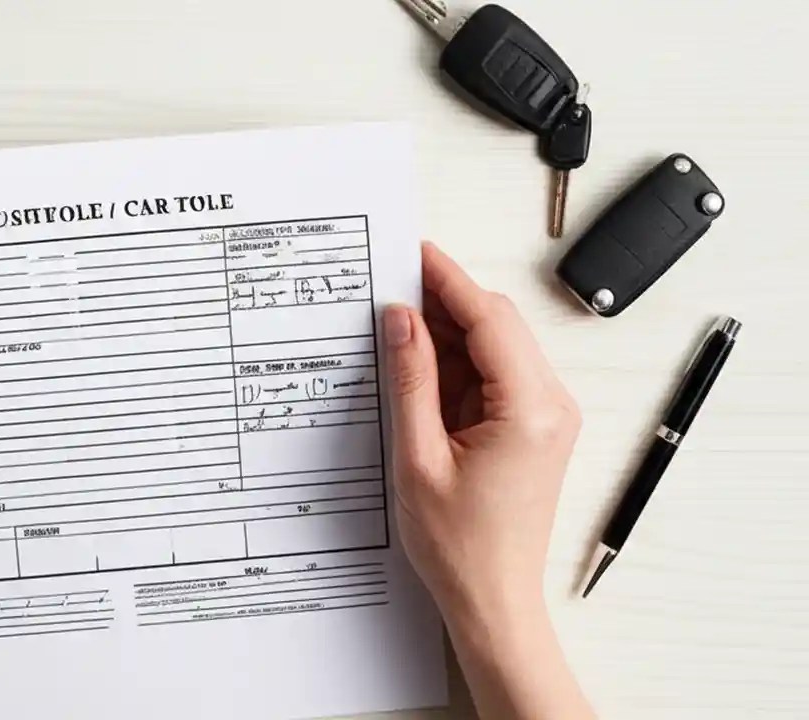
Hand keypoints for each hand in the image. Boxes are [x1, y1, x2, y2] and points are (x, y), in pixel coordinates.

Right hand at [383, 243, 592, 718]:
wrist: (493, 600)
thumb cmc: (461, 547)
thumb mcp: (420, 458)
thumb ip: (411, 380)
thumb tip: (401, 320)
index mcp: (531, 409)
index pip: (489, 319)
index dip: (448, 280)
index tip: (413, 254)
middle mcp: (551, 405)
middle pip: (496, 326)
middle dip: (443, 304)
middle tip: (388, 289)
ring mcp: (546, 415)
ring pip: (494, 347)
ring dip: (448, 335)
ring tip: (393, 329)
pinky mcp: (533, 427)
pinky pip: (493, 375)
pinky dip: (457, 364)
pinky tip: (418, 366)